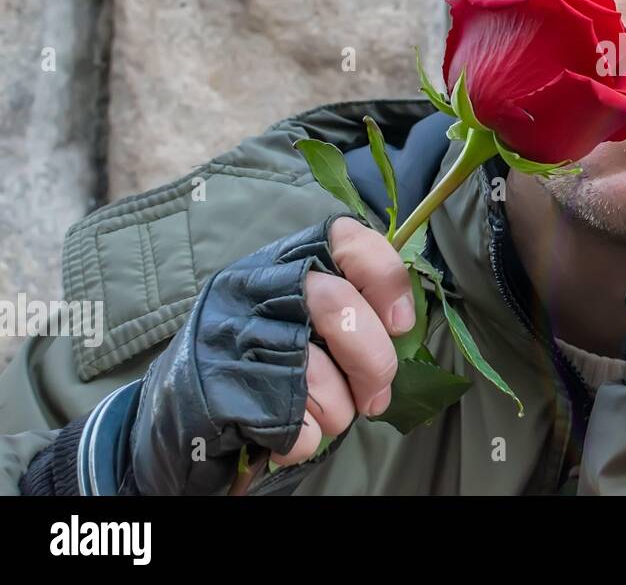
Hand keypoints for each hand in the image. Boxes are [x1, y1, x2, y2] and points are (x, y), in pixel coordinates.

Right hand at [126, 214, 412, 494]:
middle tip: (376, 394)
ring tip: (326, 418)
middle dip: (373, 361)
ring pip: (317, 371)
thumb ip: (347, 306)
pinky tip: (290, 436)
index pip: (343, 237)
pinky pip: (292, 420)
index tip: (399, 322)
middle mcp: (250, 288)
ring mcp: (228, 337)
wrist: (173, 417)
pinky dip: (305, 439)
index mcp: (279, 262)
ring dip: (338, 411)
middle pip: (336, 305)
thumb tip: (402, 328)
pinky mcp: (216, 390)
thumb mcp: (295, 316)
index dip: (384, 276)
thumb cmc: (259, 363)